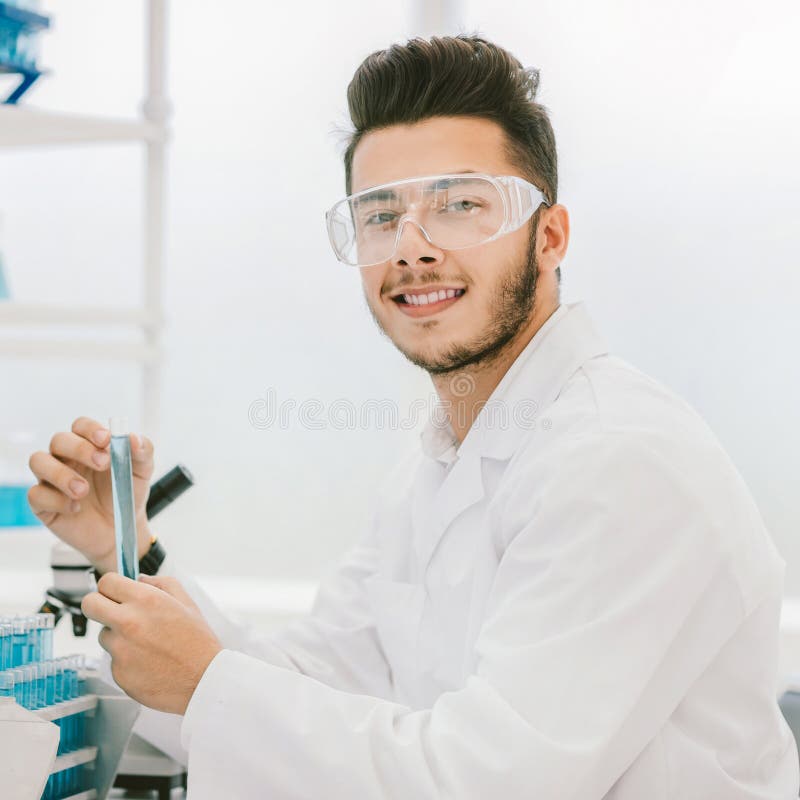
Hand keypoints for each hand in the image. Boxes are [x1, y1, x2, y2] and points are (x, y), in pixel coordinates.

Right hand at [27, 416, 154, 573]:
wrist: (122, 529)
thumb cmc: (127, 493)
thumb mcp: (142, 472)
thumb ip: (142, 451)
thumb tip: (133, 437)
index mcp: (89, 445)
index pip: (80, 425)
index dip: (90, 429)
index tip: (106, 439)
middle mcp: (66, 458)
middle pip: (59, 440)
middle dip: (79, 449)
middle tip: (103, 464)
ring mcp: (52, 479)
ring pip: (38, 461)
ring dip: (60, 473)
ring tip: (83, 490)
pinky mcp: (43, 503)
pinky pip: (36, 494)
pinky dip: (55, 500)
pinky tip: (75, 508)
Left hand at [82, 573, 222, 714]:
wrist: (204, 680)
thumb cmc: (198, 641)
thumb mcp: (186, 602)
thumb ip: (161, 583)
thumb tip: (139, 579)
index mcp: (146, 600)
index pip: (106, 582)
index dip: (111, 586)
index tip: (115, 592)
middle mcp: (128, 622)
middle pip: (89, 604)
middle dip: (98, 604)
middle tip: (112, 611)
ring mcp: (120, 649)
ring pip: (103, 635)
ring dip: (117, 636)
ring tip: (145, 643)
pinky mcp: (118, 673)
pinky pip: (114, 660)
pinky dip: (126, 660)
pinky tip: (147, 662)